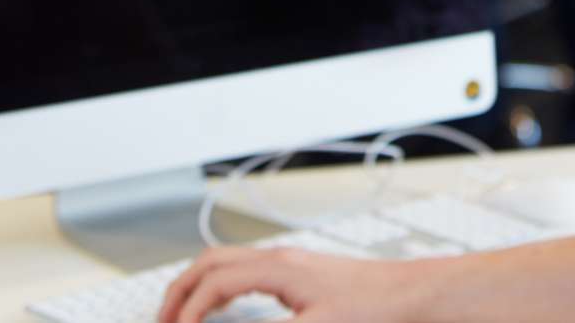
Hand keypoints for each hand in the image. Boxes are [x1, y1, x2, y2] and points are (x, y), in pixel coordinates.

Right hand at [158, 246, 433, 322]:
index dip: (186, 311)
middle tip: (163, 321)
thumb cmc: (374, 308)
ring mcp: (290, 263)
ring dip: (199, 284)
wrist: (412, 295)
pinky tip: (227, 307)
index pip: (212, 284)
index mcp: (276, 269)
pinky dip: (222, 285)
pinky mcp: (302, 273)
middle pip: (210, 263)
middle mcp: (279, 259)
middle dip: (179, 291)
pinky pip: (246, 270)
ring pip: (226, 262)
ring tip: (184, 314)